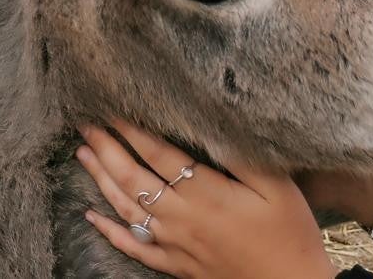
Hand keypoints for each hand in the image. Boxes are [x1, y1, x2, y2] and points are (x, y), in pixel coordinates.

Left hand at [77, 121, 337, 278]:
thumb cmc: (290, 235)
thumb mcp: (278, 189)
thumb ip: (243, 157)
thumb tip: (212, 127)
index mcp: (205, 194)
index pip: (157, 154)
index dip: (131, 129)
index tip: (111, 108)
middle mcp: (180, 218)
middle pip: (132, 177)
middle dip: (106, 148)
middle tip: (85, 123)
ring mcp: (173, 243)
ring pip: (125, 207)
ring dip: (100, 179)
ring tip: (82, 153)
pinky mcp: (175, 264)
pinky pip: (133, 247)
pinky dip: (109, 231)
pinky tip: (90, 216)